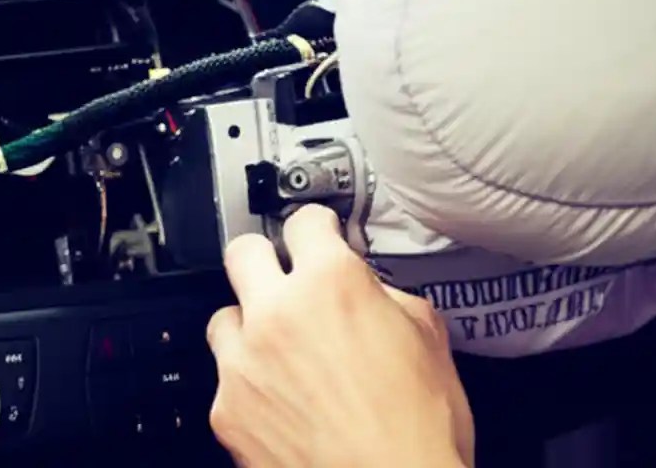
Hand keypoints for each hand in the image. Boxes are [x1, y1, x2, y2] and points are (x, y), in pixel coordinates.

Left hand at [206, 205, 473, 467]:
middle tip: (286, 279)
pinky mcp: (226, 411)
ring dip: (250, 328)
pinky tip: (282, 404)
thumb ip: (389, 297)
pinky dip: (248, 387)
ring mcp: (243, 363)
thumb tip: (371, 289)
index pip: (305, 221)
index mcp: (332, 284)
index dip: (317, 227)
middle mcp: (278, 314)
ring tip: (283, 354)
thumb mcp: (430, 341)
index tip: (318, 235)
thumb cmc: (418, 435)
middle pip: (243, 252)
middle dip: (266, 261)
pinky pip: (224, 381)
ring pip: (225, 318)